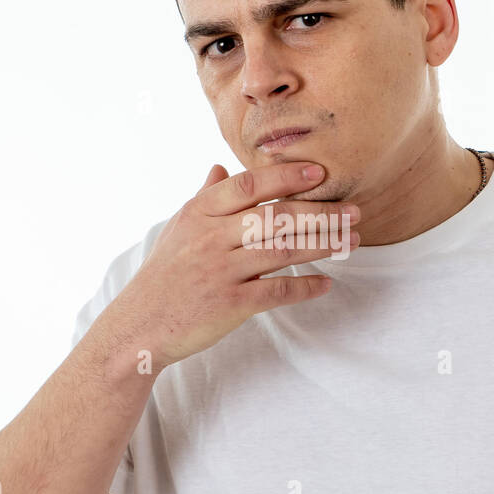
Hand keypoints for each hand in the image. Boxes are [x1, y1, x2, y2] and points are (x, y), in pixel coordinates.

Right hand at [107, 161, 358, 369]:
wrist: (139, 325)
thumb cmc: (163, 275)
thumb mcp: (178, 229)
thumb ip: (204, 197)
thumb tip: (218, 167)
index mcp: (200, 213)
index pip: (249, 185)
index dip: (286, 176)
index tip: (320, 173)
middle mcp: (211, 238)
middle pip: (275, 216)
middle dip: (321, 212)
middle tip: (355, 210)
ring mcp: (221, 271)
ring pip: (282, 251)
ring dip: (323, 245)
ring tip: (352, 241)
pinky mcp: (229, 305)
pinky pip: (276, 292)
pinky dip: (304, 287)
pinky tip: (326, 284)